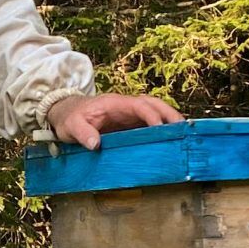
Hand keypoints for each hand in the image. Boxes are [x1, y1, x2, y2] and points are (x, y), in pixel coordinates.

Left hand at [45, 92, 182, 150]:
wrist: (65, 113)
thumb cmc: (69, 118)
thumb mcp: (70, 125)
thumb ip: (82, 133)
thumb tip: (95, 144)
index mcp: (114, 103)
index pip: (139, 105)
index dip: (151, 116)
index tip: (159, 128)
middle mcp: (125, 106)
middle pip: (153, 104)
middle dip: (169, 114)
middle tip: (183, 129)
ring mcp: (129, 114)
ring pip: (155, 111)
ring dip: (169, 120)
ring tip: (183, 134)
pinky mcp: (129, 123)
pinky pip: (149, 123)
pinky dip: (162, 128)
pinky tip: (170, 140)